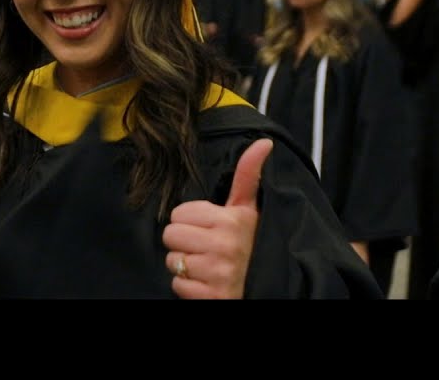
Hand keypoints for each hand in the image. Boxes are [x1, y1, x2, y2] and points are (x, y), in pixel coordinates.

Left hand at [163, 138, 272, 298]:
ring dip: (185, 266)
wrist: (267, 288)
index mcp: (232, 220)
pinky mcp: (212, 296)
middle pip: (171, 235)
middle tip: (205, 248)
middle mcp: (225, 245)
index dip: (190, 221)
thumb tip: (264, 142)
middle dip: (183, 243)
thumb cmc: (251, 244)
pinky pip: (178, 286)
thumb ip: (248, 175)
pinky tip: (207, 283)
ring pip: (172, 261)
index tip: (209, 228)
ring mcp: (218, 273)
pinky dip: (189, 287)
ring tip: (207, 265)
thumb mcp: (249, 210)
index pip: (179, 213)